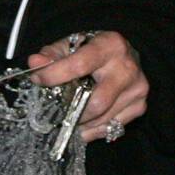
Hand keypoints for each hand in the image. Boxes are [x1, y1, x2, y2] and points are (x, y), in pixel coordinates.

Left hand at [26, 31, 147, 141]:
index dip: (56, 75)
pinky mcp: (140, 105)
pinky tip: (85, 122)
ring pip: (103, 118)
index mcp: (110, 45)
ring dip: (81, 123)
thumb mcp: (72, 45)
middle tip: (55, 110)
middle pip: (96, 101)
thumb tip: (35, 63)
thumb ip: (52, 54)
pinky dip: (93, 130)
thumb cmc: (93, 51)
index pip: (80, 64)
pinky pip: (112, 127)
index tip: (38, 80)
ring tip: (68, 117)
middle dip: (71, 110)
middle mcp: (128, 66)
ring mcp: (137, 88)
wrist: (121, 54)